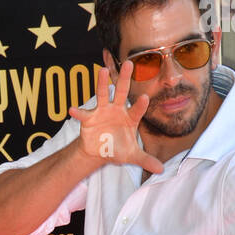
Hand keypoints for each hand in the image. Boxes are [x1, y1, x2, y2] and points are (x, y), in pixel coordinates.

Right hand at [67, 61, 163, 176]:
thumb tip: (162, 170)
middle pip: (122, 92)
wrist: (99, 151)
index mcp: (130, 118)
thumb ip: (146, 160)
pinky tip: (72, 110)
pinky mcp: (89, 117)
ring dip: (102, 83)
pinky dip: (78, 112)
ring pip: (103, 94)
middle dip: (125, 79)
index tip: (145, 98)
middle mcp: (117, 110)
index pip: (137, 110)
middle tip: (129, 63)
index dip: (140, 105)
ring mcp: (102, 111)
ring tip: (102, 70)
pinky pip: (83, 114)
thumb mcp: (132, 156)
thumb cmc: (118, 148)